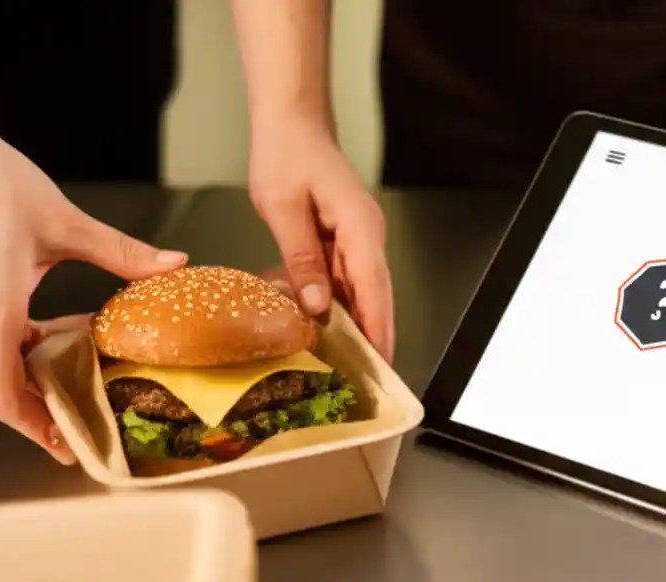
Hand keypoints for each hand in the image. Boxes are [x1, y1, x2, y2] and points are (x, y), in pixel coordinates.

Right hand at [0, 92, 186, 462]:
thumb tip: (172, 265)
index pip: (2, 394)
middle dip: (29, 413)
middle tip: (72, 420)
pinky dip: (5, 352)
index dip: (34, 426)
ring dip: (19, 380)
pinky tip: (42, 332)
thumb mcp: (63, 222)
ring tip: (66, 376)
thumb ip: (121, 253)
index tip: (67, 444)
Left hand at [247, 118, 394, 362]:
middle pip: (376, 296)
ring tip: (340, 361)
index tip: (381, 365)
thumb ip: (302, 259)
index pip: (375, 290)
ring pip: (360, 290)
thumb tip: (318, 305)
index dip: (379, 330)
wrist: (291, 120)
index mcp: (360, 228)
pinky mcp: (344, 237)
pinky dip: (334, 300)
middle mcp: (367, 236)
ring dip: (351, 321)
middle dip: (372, 336)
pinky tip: (317, 321)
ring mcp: (358, 237)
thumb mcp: (284, 208)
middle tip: (364, 378)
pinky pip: (344, 277)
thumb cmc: (286, 153)